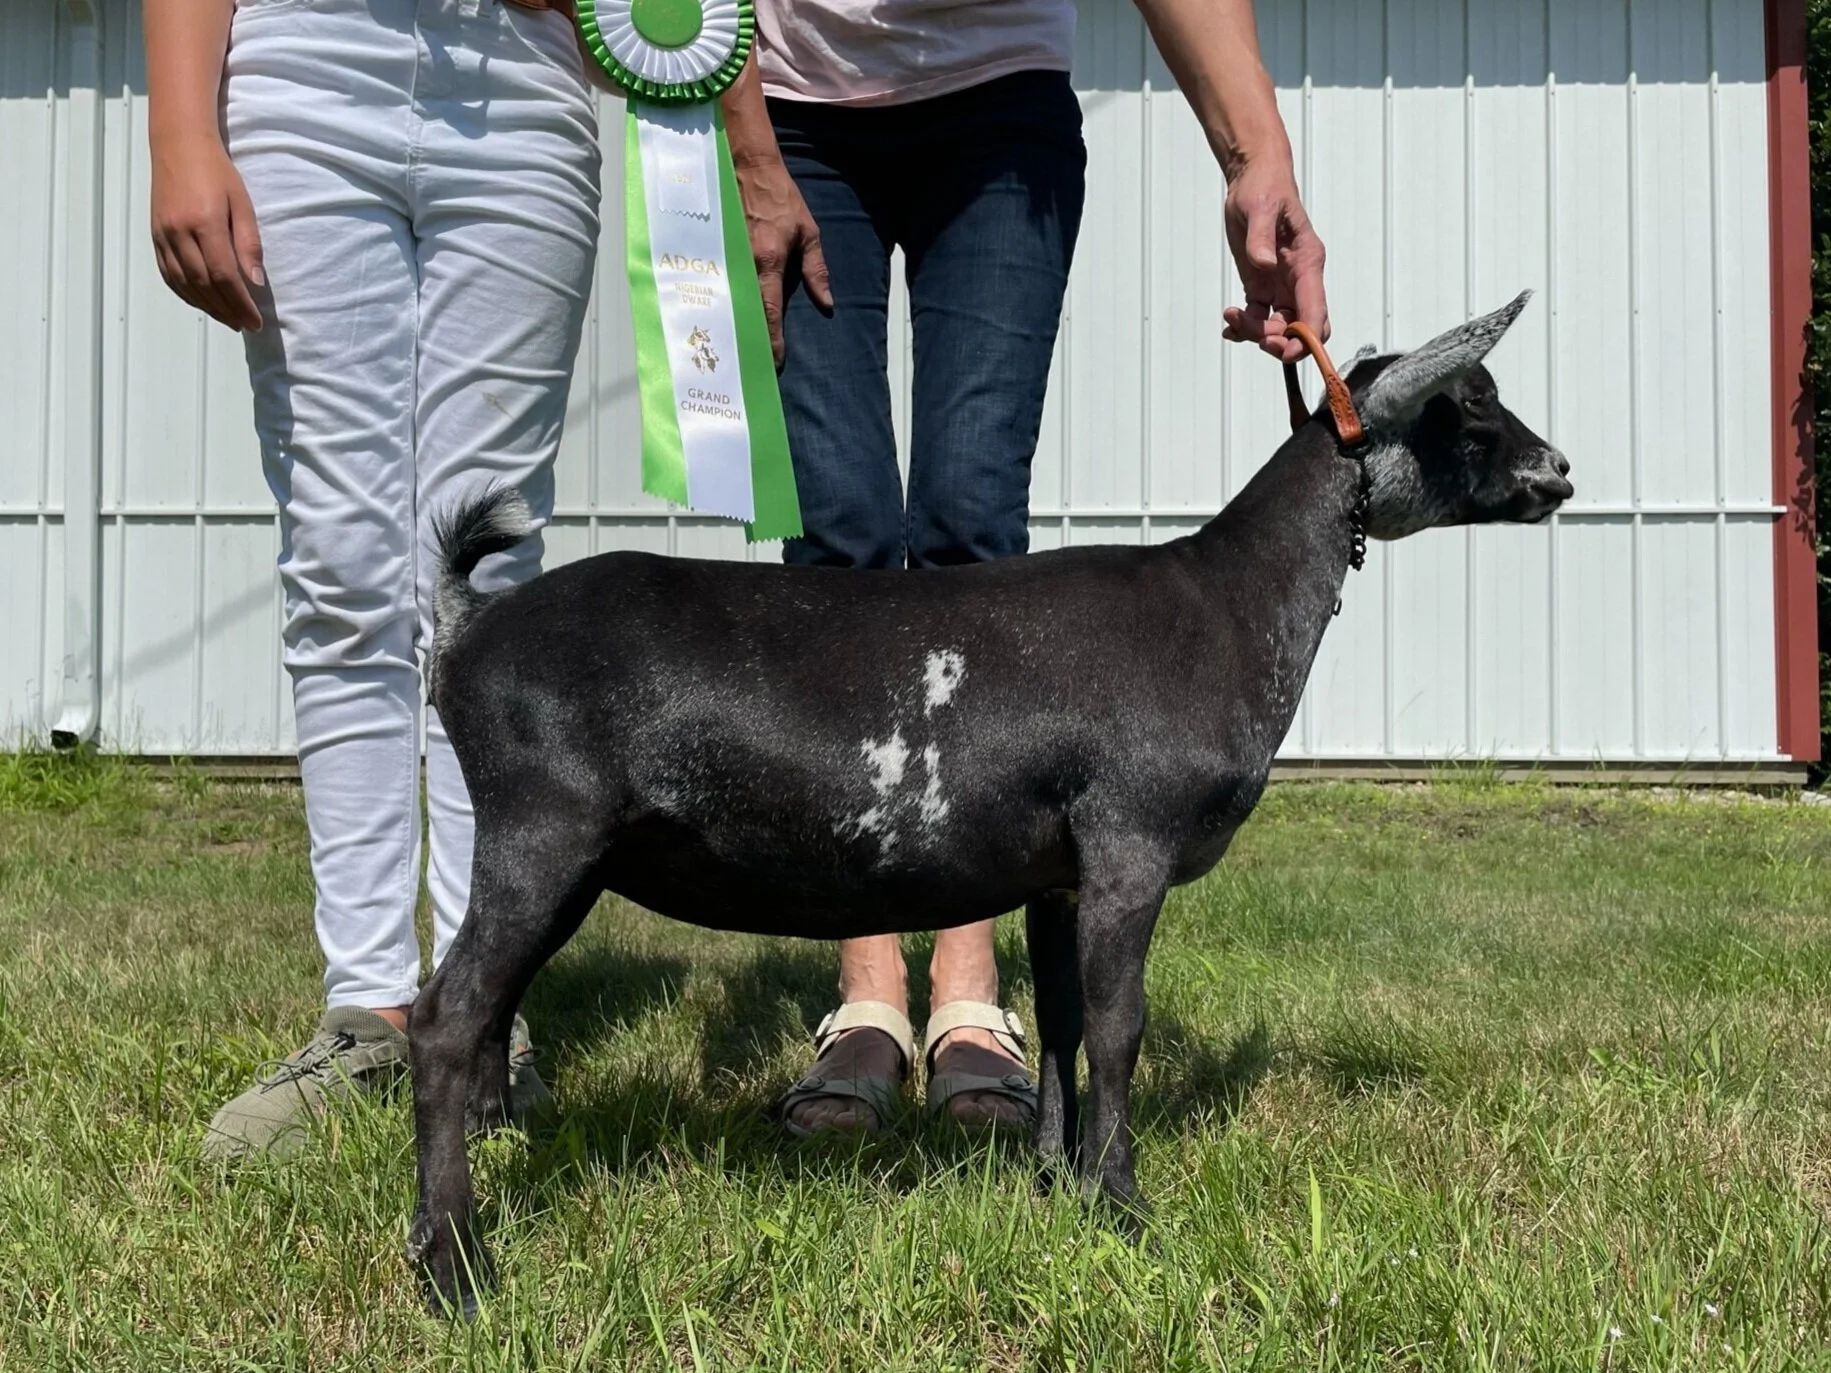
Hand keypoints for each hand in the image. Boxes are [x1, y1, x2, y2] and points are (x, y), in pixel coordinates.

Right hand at [151, 134, 263, 332]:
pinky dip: (186, 293)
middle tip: (244, 324)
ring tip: (228, 319)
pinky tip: (202, 303)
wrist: (179, 145)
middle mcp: (179, 232)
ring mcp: (163, 235)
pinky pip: (168, 274)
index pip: (224, 276)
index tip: (255, 320)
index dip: (240, 303)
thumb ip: (249, 244)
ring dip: (207, 307)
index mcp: (204, 222)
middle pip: (203, 284)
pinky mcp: (154, 236)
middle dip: (226, 309)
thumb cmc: (217, 172)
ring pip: (184, 283)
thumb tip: (255, 282)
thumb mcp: (243, 204)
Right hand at [732, 154, 831, 368]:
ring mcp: (726, 257)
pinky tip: (722, 321)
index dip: (772, 339)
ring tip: (735, 354)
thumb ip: (816, 270)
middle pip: (745, 312)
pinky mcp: (714, 250)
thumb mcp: (809, 232)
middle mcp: (744, 263)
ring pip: (729, 300)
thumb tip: (826, 303)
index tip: (774, 363)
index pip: (770, 310)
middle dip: (750, 341)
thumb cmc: (780, 198)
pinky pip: (718, 283)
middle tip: (753, 368)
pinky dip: (721, 304)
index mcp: (769, 260)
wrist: (747, 164)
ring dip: (733, 327)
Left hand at [1221, 156, 1327, 363]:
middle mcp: (1299, 280)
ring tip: (1231, 317)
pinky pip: (1259, 318)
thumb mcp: (1260, 208)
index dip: (1307, 338)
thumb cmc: (1263, 188)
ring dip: (1256, 333)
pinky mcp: (1262, 286)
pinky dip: (1245, 327)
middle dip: (1281, 341)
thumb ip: (1261, 238)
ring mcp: (1282, 286)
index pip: (1316, 312)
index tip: (1286, 350)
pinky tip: (1228, 322)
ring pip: (1279, 328)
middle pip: (1302, 328)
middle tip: (1252, 335)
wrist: (1252, 178)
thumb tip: (1263, 265)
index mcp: (1308, 263)